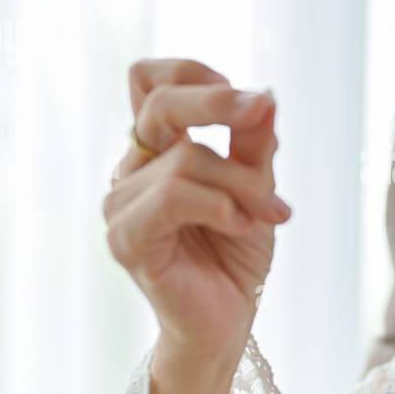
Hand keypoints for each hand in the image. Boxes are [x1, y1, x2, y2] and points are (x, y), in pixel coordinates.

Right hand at [103, 59, 290, 380]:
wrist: (228, 320)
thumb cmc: (235, 253)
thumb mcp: (256, 186)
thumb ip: (253, 142)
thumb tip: (266, 94)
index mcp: (156, 148)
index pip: (148, 79)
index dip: (194, 73)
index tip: (248, 99)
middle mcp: (131, 168)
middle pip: (159, 102)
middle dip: (218, 102)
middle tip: (264, 111)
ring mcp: (121, 203)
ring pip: (188, 160)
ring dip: (244, 184)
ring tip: (273, 214)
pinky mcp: (126, 239)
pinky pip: (175, 196)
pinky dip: (221, 206)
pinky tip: (241, 225)